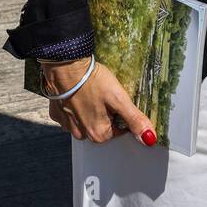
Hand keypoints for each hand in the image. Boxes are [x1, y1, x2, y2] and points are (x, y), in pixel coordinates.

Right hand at [41, 58, 156, 144]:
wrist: (65, 67)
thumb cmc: (92, 81)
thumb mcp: (119, 99)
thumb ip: (135, 120)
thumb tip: (149, 139)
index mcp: (99, 134)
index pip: (120, 130)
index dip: (122, 114)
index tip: (119, 101)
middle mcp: (82, 134)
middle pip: (103, 127)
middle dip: (108, 113)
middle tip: (106, 95)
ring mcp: (67, 125)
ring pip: (86, 121)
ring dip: (91, 110)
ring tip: (93, 92)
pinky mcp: (57, 114)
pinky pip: (72, 114)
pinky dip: (76, 106)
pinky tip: (79, 93)